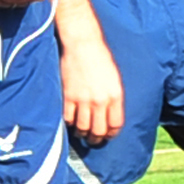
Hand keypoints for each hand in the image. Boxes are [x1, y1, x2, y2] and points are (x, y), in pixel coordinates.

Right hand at [61, 28, 124, 144]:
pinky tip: (71, 121)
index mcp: (115, 96)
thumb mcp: (114, 78)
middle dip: (96, 139)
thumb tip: (109, 116)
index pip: (116, 125)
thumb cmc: (100, 58)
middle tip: (93, 140)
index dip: (111, 134)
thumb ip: (113, 98)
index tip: (108, 135)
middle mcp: (100, 100)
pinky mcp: (68, 96)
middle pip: (99, 131)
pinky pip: (68, 119)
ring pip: (83, 128)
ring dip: (82, 133)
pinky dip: (69, 123)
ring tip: (81, 132)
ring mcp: (83, 100)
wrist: (82, 44)